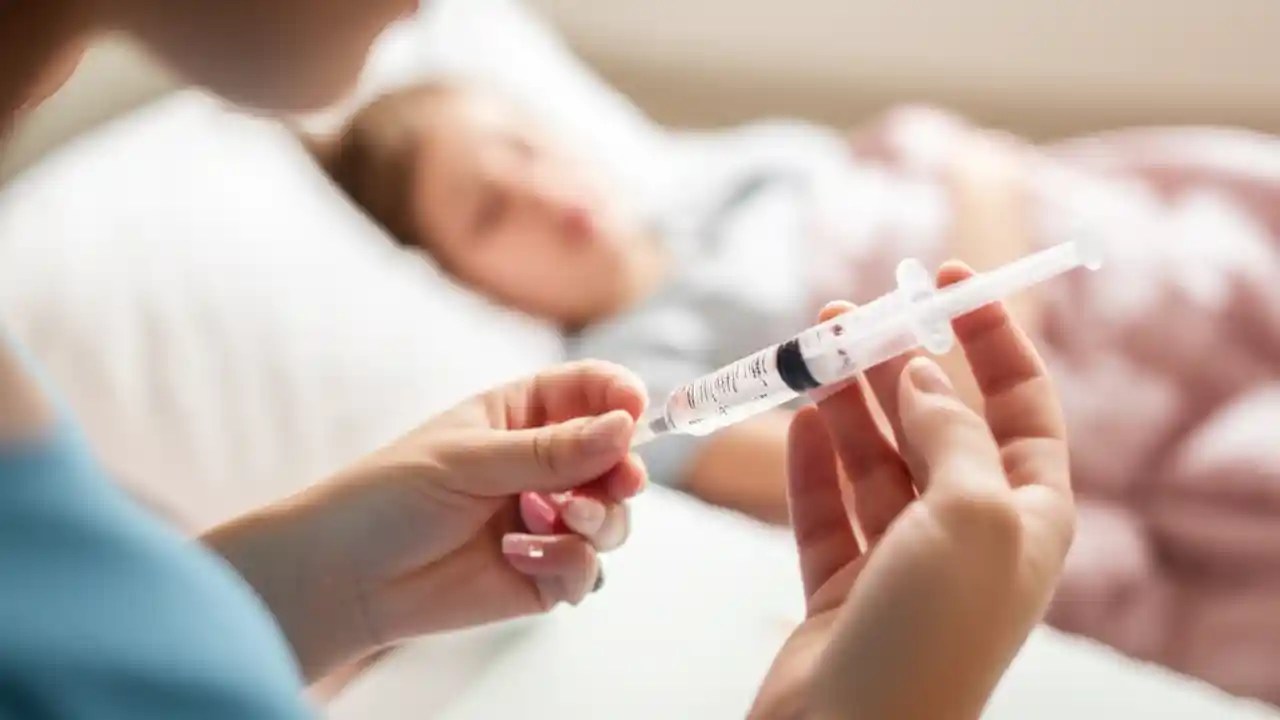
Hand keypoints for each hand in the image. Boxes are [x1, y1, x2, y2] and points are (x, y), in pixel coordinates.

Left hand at [205, 361, 647, 681]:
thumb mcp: (470, 459)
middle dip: (623, 469)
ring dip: (597, 519)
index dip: (619, 396)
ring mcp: (545, 522)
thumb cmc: (389, 497)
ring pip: (612, 517)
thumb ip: (551, 450)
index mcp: (521, 417)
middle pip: (615, 459)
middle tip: (619, 481)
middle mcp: (541, 467)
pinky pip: (587, 569)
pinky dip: (566, 564)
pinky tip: (516, 557)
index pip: (588, 392)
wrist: (344, 577)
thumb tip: (625, 427)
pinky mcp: (542, 574)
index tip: (637, 409)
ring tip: (562, 521)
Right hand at [751, 262, 1074, 719]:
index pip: (1021, 409)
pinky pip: (826, 510)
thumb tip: (926, 375)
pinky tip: (800, 420)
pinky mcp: (841, 591)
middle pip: (935, 429)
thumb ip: (952, 434)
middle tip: (851, 312)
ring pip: (873, 464)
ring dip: (846, 404)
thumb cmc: (934, 632)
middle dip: (897, 366)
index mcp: (1026, 520)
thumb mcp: (970, 512)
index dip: (992, 340)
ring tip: (814, 348)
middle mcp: (968, 538)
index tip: (950, 280)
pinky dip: (812, 464)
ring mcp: (901, 566)